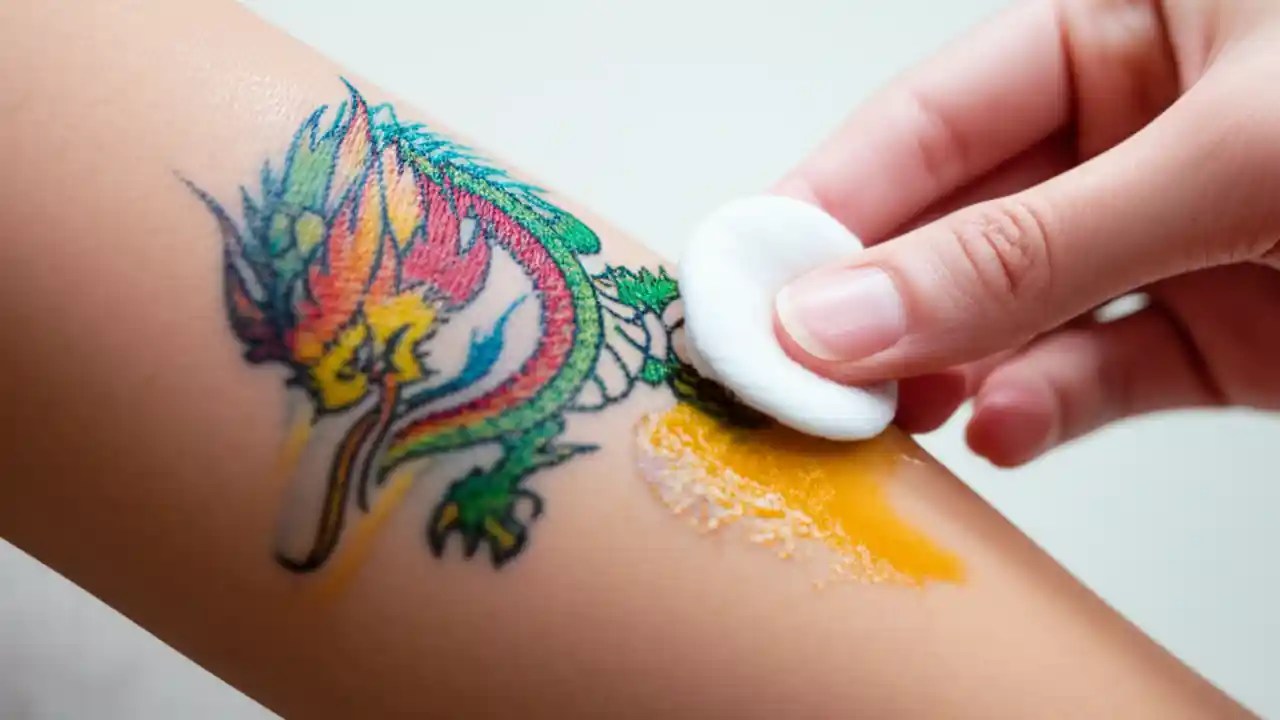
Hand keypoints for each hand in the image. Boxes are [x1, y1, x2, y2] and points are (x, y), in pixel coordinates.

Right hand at [771, 0, 1279, 465]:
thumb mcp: (1221, 161)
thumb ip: (1027, 249)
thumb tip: (844, 315)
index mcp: (1122, 31)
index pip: (930, 121)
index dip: (828, 203)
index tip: (750, 285)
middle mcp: (1131, 137)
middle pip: (953, 229)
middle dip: (877, 308)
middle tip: (802, 373)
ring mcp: (1168, 243)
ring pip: (1011, 320)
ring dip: (945, 374)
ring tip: (895, 415)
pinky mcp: (1214, 341)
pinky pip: (1097, 379)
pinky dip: (1042, 413)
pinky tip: (1004, 430)